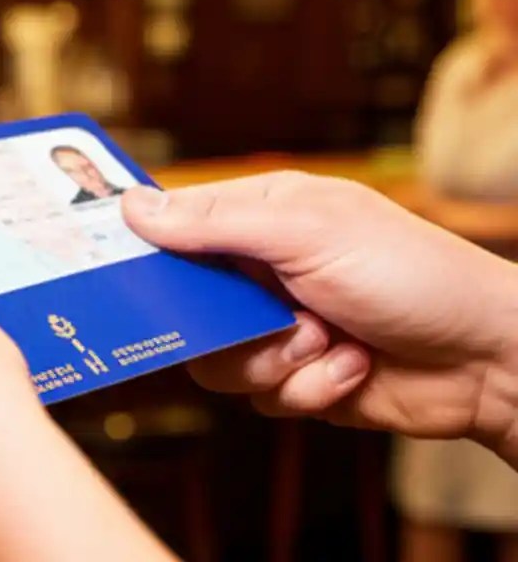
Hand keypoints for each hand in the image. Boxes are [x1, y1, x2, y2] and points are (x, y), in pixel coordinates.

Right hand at [121, 172, 517, 461]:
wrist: (487, 358)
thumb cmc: (410, 273)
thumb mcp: (307, 231)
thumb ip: (216, 222)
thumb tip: (133, 207)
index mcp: (261, 215)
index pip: (175, 227)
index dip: (147, 252)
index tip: (123, 274)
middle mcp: (261, 270)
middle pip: (184, 306)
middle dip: (224, 326)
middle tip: (259, 320)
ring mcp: (276, 326)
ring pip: (216, 362)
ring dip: (274, 360)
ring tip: (326, 340)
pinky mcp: (297, 377)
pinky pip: (260, 396)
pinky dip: (309, 386)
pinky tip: (352, 366)